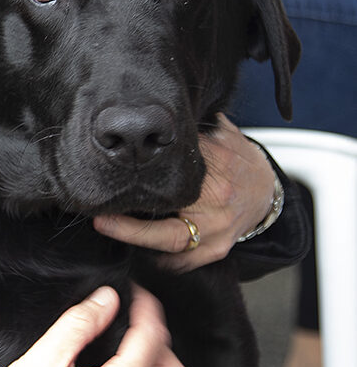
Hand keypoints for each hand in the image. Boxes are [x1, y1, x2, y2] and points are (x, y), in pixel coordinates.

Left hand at [93, 114, 278, 270]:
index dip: (142, 173)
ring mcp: (216, 232)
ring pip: (170, 242)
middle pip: (167, 215)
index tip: (112, 171)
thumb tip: (161, 105)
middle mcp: (216, 203)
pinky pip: (182, 262)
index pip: (174, 171)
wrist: (267, 192)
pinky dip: (159, 260)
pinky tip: (135, 252)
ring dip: (136, 239)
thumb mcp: (221, 133)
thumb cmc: (237, 160)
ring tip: (107, 228)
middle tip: (100, 215)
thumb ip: (195, 123)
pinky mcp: (216, 250)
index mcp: (216, 167)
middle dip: (130, 221)